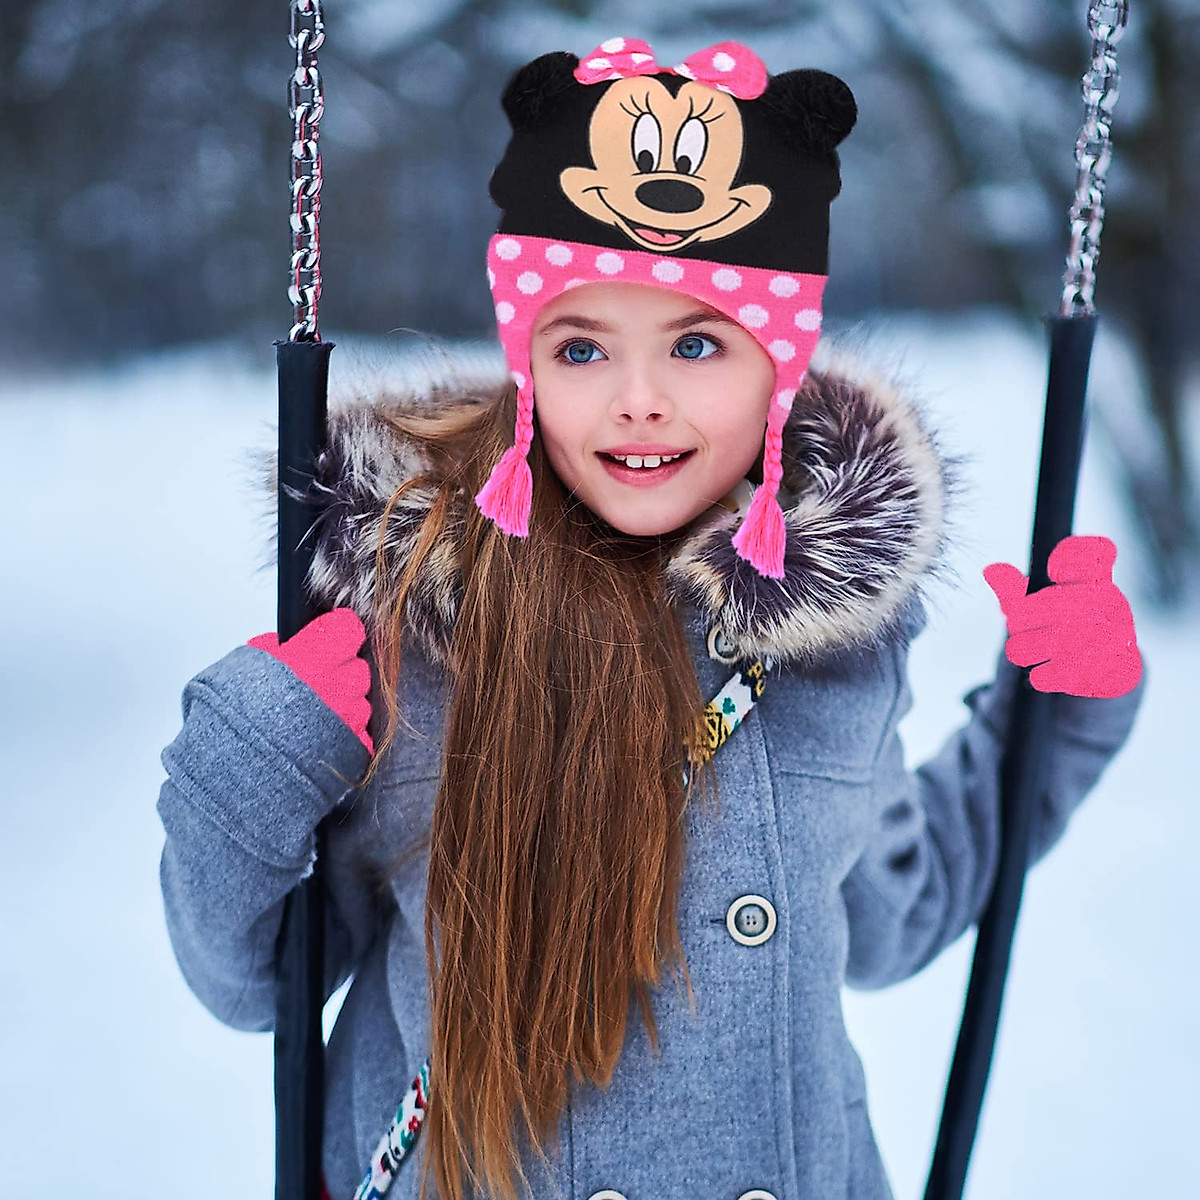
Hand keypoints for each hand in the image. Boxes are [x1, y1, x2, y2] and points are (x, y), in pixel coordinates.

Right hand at [247, 607, 374, 752]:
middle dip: (340, 672)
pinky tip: (321, 736)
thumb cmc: (241, 712)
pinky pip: (359, 731)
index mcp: (317, 657)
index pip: (347, 628)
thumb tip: (287, 646)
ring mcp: (350, 714)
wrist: (241, 761)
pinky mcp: (353, 743)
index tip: (334, 633)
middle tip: (317, 681)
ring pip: (360, 700)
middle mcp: (340, 683)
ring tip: (313, 714)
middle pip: (356, 667)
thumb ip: (277, 648)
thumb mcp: (250, 663)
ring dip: (344, 704)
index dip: (339, 631)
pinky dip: (345, 732)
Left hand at [982, 534, 1141, 698]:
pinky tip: (1039, 675)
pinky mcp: (1115, 670)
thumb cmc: (1068, 628)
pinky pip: (1068, 673)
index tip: (1052, 571)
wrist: (1106, 670)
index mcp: (1096, 581)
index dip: (1070, 555)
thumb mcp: (1039, 606)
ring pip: (1059, 639)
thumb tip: (990, 570)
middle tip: (1013, 624)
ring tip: (1018, 651)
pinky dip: (1043, 676)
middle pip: (1055, 600)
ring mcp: (1117, 637)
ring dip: (1026, 647)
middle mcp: (1112, 605)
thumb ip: (1014, 590)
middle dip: (1023, 615)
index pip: (1096, 551)